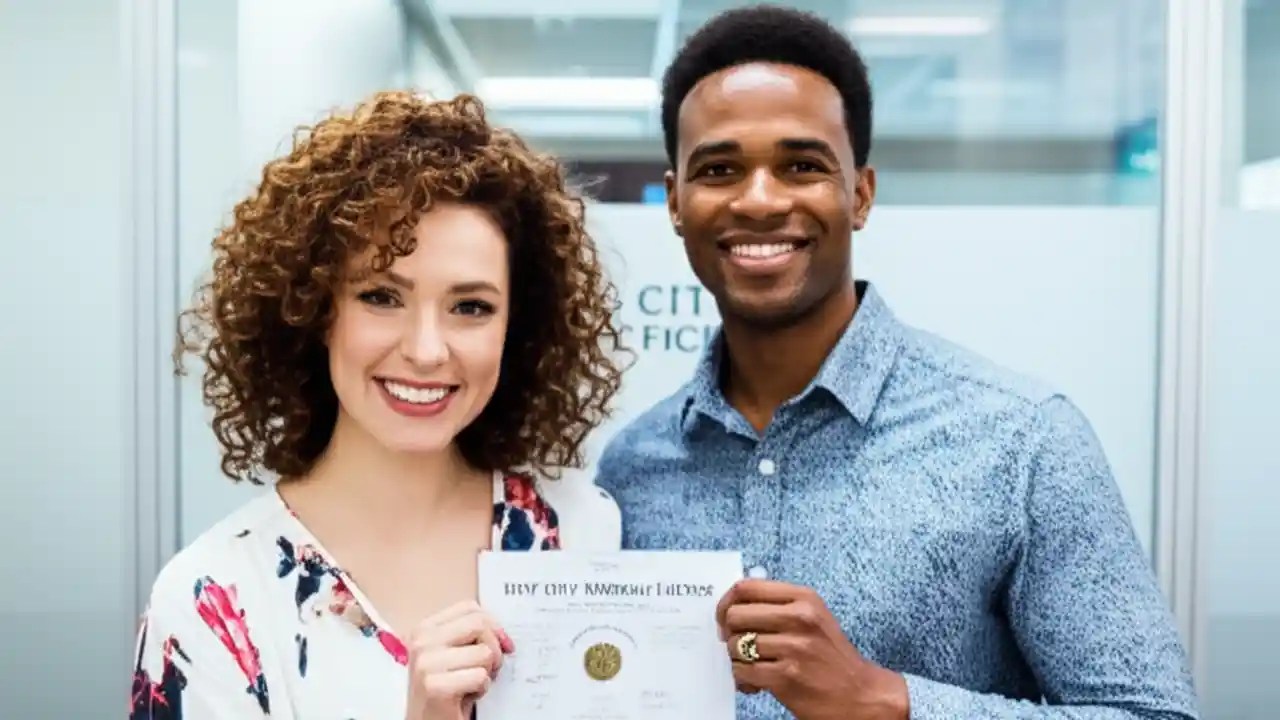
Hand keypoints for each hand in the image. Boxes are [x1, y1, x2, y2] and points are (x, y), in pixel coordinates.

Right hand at [404, 601, 513, 719]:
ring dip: (488, 672)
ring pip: (484, 652)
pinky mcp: (435, 687)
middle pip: (479, 624)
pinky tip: (467, 696)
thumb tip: (503, 633)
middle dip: (494, 646)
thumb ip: (469, 636)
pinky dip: (481, 689)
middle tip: (490, 666)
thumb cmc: (444, 690)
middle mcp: (421, 642)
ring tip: (472, 683)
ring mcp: (426, 664)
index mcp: (424, 630)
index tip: (501, 642)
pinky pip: (480, 677)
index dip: (492, 624)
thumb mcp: (451, 655)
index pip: (469, 608)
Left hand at [716, 579, 907, 719]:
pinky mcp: (787, 676)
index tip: (724, 617)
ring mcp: (793, 647)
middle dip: (729, 634)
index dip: (726, 602)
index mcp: (804, 598)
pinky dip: (743, 679)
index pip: (746, 587)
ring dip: (737, 660)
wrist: (860, 694)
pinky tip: (756, 682)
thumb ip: (778, 606)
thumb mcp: (812, 617)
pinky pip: (743, 672)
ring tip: (752, 666)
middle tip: (738, 646)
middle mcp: (799, 618)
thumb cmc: (831, 655)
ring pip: (736, 646)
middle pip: (736, 615)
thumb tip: (732, 605)